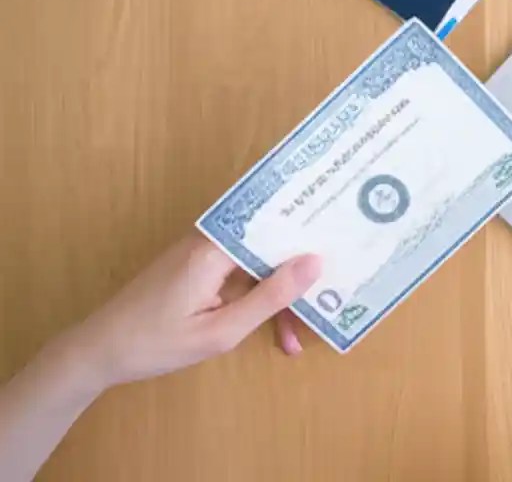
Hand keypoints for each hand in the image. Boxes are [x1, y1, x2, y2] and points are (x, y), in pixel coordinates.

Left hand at [62, 230, 322, 391]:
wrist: (98, 352)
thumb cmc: (157, 342)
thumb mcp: (222, 330)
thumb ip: (270, 296)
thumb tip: (315, 262)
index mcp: (216, 247)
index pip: (276, 226)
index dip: (311, 233)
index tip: (347, 241)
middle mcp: (211, 239)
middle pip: (271, 245)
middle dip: (301, 276)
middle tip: (334, 299)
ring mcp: (204, 253)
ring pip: (259, 263)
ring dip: (281, 295)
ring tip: (300, 335)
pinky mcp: (199, 267)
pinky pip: (243, 274)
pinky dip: (261, 298)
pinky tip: (277, 330)